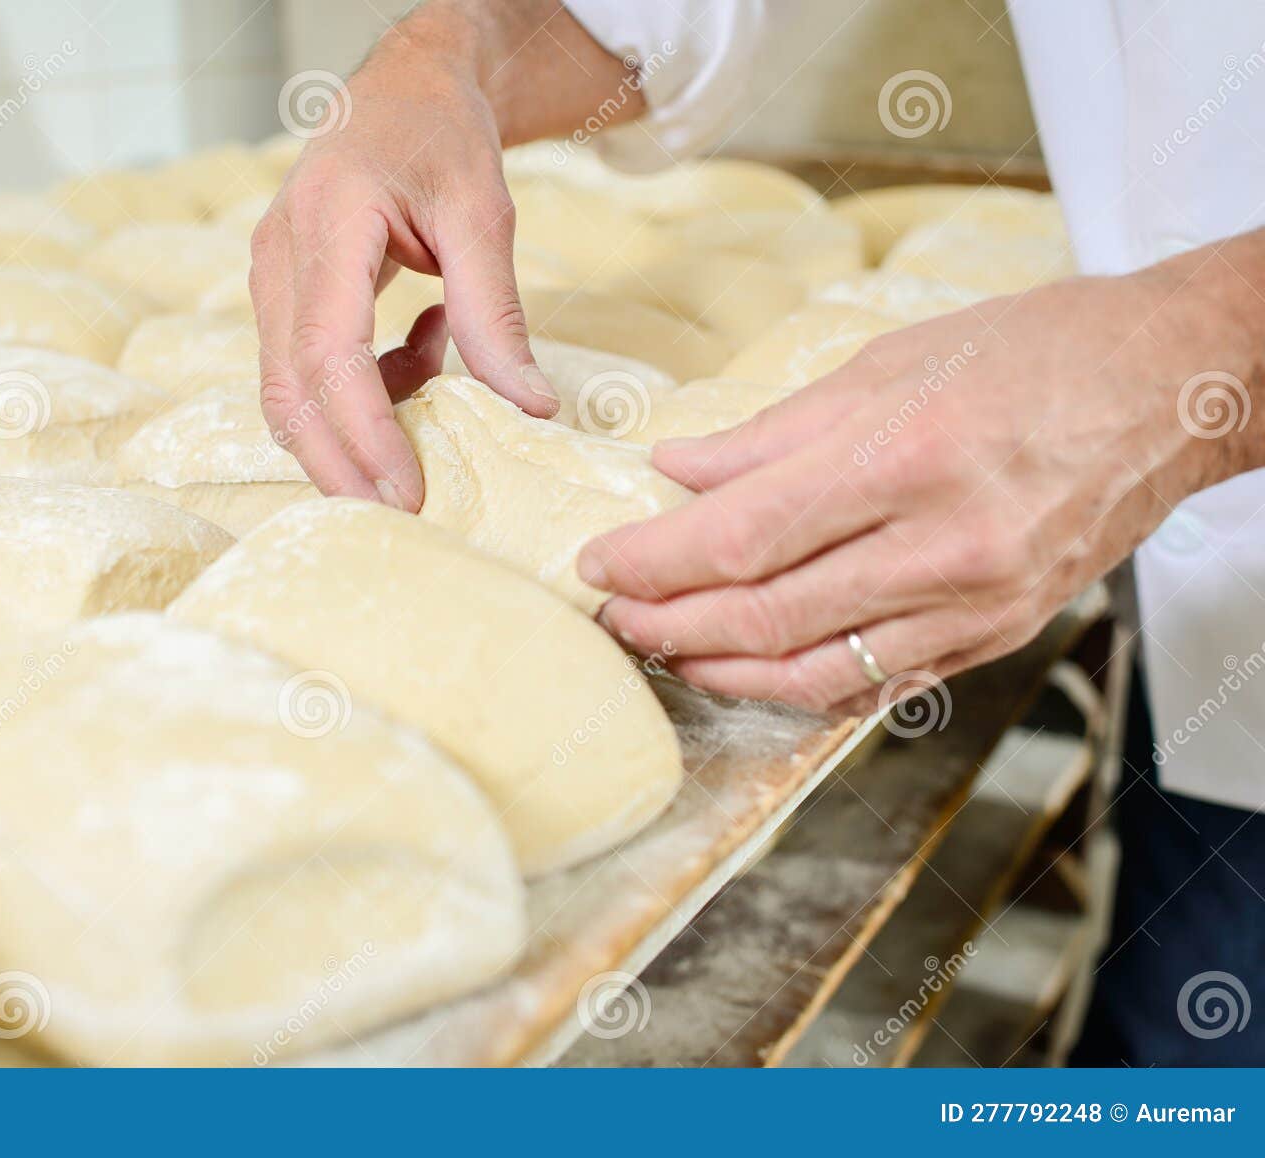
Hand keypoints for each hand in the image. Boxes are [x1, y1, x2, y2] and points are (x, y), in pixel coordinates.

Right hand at [249, 1, 632, 508]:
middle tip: (401, 520)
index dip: (363, 433)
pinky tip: (422, 349)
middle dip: (340, 464)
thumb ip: (495, 311)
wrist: (402, 90)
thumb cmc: (439, 135)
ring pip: (290, 389)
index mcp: (327, 222)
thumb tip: (529, 406)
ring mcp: (272, 276)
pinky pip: (309, 371)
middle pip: (289, 388)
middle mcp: (279, 255)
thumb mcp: (483, 212)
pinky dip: (365, 389)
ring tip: (433, 398)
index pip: (328, 352)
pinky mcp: (284, 294)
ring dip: (355, 428)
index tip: (406, 493)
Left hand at [579, 247, 1263, 714]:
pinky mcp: (995, 637)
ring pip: (814, 670)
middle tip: (611, 614)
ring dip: (720, 668)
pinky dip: (800, 685)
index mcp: (906, 457)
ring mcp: (975, 605)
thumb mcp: (890, 362)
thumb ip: (773, 432)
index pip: (744, 535)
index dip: (656, 559)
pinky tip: (749, 670)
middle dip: (668, 621)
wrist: (1174, 390)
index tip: (599, 559)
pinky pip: (876, 684)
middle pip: (765, 614)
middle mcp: (943, 546)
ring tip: (662, 647)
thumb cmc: (1033, 354)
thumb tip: (677, 468)